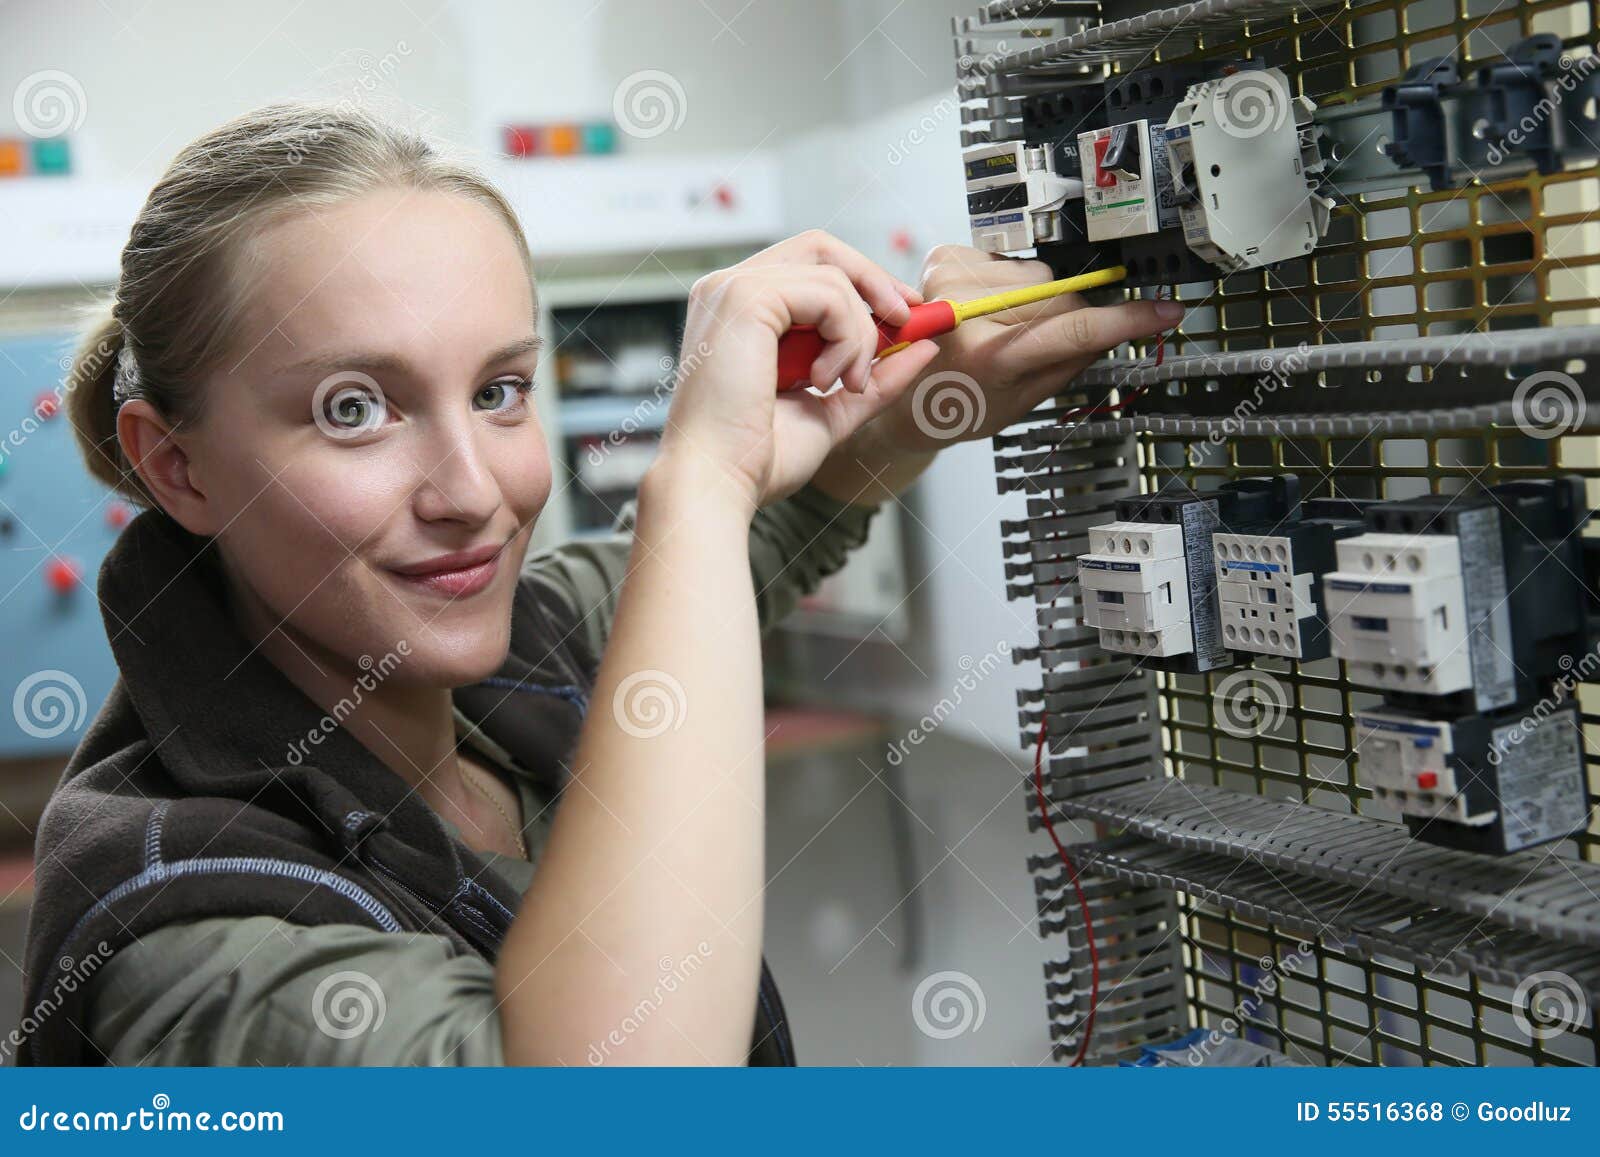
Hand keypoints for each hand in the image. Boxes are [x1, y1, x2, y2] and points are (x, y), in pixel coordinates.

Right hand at [651, 230, 940, 514]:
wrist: (718, 484)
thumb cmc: (756, 458)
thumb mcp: (832, 410)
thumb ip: (876, 376)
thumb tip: (926, 345)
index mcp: (739, 310)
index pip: (811, 263)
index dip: (864, 280)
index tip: (904, 314)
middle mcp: (729, 288)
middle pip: (822, 248)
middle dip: (875, 283)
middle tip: (905, 323)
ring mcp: (733, 289)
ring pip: (833, 276)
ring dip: (860, 334)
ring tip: (846, 385)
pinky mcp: (745, 299)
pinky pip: (829, 295)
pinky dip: (847, 339)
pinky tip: (825, 381)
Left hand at [865, 244, 1184, 453]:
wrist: (901, 393)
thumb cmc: (958, 405)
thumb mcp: (1021, 402)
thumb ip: (1069, 363)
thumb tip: (1114, 325)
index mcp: (987, 359)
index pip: (1074, 330)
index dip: (1127, 319)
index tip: (1164, 311)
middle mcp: (965, 313)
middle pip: (1061, 296)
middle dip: (1071, 315)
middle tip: (1044, 344)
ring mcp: (950, 280)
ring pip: (1039, 275)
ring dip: (1036, 298)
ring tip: (1003, 327)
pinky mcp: (943, 257)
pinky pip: (1009, 259)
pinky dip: (1009, 281)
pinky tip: (985, 307)